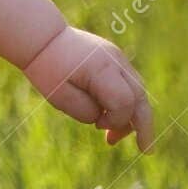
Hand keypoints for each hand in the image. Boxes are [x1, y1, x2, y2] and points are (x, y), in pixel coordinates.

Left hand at [21, 25, 153, 151]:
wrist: (41, 37)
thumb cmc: (47, 68)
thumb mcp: (59, 96)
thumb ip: (84, 111)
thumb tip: (102, 118)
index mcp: (102, 68)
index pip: (123, 102)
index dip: (116, 121)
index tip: (98, 128)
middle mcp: (116, 61)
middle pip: (140, 97)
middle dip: (144, 125)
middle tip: (146, 151)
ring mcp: (118, 57)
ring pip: (138, 91)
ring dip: (132, 116)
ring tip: (114, 137)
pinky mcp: (115, 59)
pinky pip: (129, 84)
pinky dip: (125, 102)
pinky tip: (110, 119)